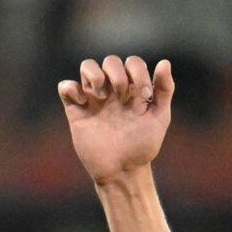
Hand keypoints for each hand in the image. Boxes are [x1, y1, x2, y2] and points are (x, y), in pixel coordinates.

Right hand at [58, 54, 173, 186]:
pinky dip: (71, 87)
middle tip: (123, 98)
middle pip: (110, 61)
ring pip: (87, 66)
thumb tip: (165, 62)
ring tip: (102, 95)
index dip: (138, 72)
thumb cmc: (142, 146)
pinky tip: (84, 102)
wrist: (122, 170)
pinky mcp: (76, 110)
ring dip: (95, 74)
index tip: (144, 96)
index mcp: (133, 90)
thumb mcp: (159, 118)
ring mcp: (94, 99)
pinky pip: (66, 87)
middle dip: (118, 74)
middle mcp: (113, 90)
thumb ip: (164, 90)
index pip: (132, 63)